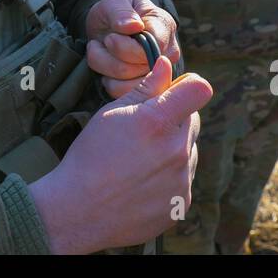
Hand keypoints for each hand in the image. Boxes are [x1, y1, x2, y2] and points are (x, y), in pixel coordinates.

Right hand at [28, 57, 212, 253]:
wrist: (79, 211)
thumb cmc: (90, 157)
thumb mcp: (111, 114)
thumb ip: (145, 89)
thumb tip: (166, 66)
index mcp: (157, 122)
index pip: (199, 90)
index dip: (187, 86)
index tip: (173, 92)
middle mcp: (177, 151)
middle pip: (193, 121)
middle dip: (174, 120)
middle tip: (143, 132)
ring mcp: (181, 181)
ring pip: (189, 152)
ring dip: (172, 150)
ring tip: (138, 162)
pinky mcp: (180, 204)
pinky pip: (183, 180)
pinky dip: (168, 178)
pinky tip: (141, 183)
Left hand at [85, 0, 179, 97]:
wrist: (108, 29)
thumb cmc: (114, 14)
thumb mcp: (113, 4)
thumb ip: (121, 11)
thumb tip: (134, 26)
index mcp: (164, 27)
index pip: (153, 47)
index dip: (126, 47)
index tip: (110, 37)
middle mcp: (168, 54)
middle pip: (139, 68)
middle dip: (112, 54)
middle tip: (106, 41)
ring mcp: (160, 74)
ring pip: (128, 83)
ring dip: (105, 66)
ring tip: (102, 50)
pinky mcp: (145, 90)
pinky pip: (122, 93)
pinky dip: (107, 80)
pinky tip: (106, 66)